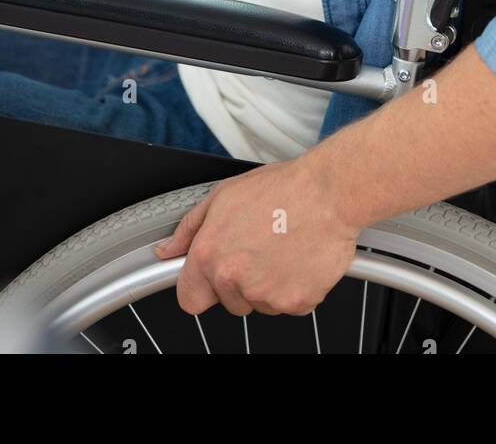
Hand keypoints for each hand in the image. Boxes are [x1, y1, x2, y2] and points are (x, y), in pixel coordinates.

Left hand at [154, 158, 359, 316]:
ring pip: (260, 304)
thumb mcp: (223, 195)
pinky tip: (299, 258)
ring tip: (282, 248)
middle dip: (241, 282)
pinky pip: (290, 306)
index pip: (189, 298)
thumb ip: (189, 228)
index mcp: (210, 254)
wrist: (328, 192)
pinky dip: (296, 288)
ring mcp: (265, 295)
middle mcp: (234, 278)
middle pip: (229, 302)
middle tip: (259, 248)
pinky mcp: (296, 303)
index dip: (200, 287)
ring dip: (269, 285)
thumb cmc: (281, 188)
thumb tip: (167, 250)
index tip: (211, 277)